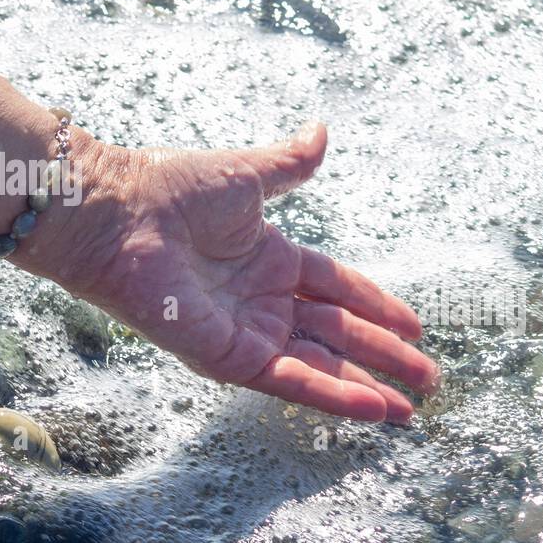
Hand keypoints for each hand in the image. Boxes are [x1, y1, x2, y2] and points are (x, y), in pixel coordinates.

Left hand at [22, 122, 437, 422]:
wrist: (115, 211)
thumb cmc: (169, 186)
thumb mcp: (246, 176)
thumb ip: (289, 166)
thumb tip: (322, 132)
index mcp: (273, 259)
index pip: (341, 289)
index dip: (380, 308)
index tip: (416, 327)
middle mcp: (265, 301)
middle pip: (341, 335)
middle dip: (386, 358)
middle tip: (427, 380)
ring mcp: (248, 332)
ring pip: (322, 366)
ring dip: (367, 390)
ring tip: (409, 411)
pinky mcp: (228, 356)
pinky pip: (290, 381)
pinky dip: (331, 396)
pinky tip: (372, 407)